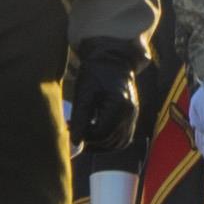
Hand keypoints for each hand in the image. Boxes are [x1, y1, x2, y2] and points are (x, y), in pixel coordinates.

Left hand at [64, 41, 144, 168]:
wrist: (112, 59)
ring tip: (83, 135)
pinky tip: (95, 133)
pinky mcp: (132, 117)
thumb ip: (80, 118)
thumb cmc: (95, 74)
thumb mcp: (84, 93)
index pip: (101, 134)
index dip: (84, 136)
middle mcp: (130, 114)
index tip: (70, 128)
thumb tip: (74, 142)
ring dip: (100, 145)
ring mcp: (133, 116)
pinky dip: (109, 141)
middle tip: (73, 132)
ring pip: (118, 144)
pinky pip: (123, 138)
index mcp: (119, 106)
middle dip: (90, 141)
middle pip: (110, 142)